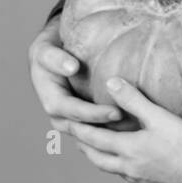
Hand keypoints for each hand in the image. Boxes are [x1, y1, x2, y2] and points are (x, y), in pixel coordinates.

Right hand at [27, 15, 123, 131]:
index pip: (71, 111)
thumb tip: (72, 68)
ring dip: (110, 134)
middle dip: (106, 127)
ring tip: (135, 130)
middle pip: (81, 127)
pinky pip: (96, 130)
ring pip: (89, 134)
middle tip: (132, 124)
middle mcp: (58, 113)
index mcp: (49, 97)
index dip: (92, 114)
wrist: (54, 52)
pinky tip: (133, 130)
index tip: (116, 112)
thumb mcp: (46, 49)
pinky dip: (112, 132)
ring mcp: (69, 118)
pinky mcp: (82, 119)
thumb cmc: (51, 48)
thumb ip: (55, 58)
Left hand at [64, 77, 181, 182]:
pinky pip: (127, 175)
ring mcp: (140, 179)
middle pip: (97, 158)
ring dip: (99, 158)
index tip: (66, 122)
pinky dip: (118, 167)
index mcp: (127, 149)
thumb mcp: (159, 118)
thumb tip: (111, 83)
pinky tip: (127, 163)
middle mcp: (128, 167)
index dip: (79, 130)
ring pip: (111, 169)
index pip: (94, 138)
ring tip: (97, 150)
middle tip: (75, 138)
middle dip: (84, 147)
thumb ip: (134, 101)